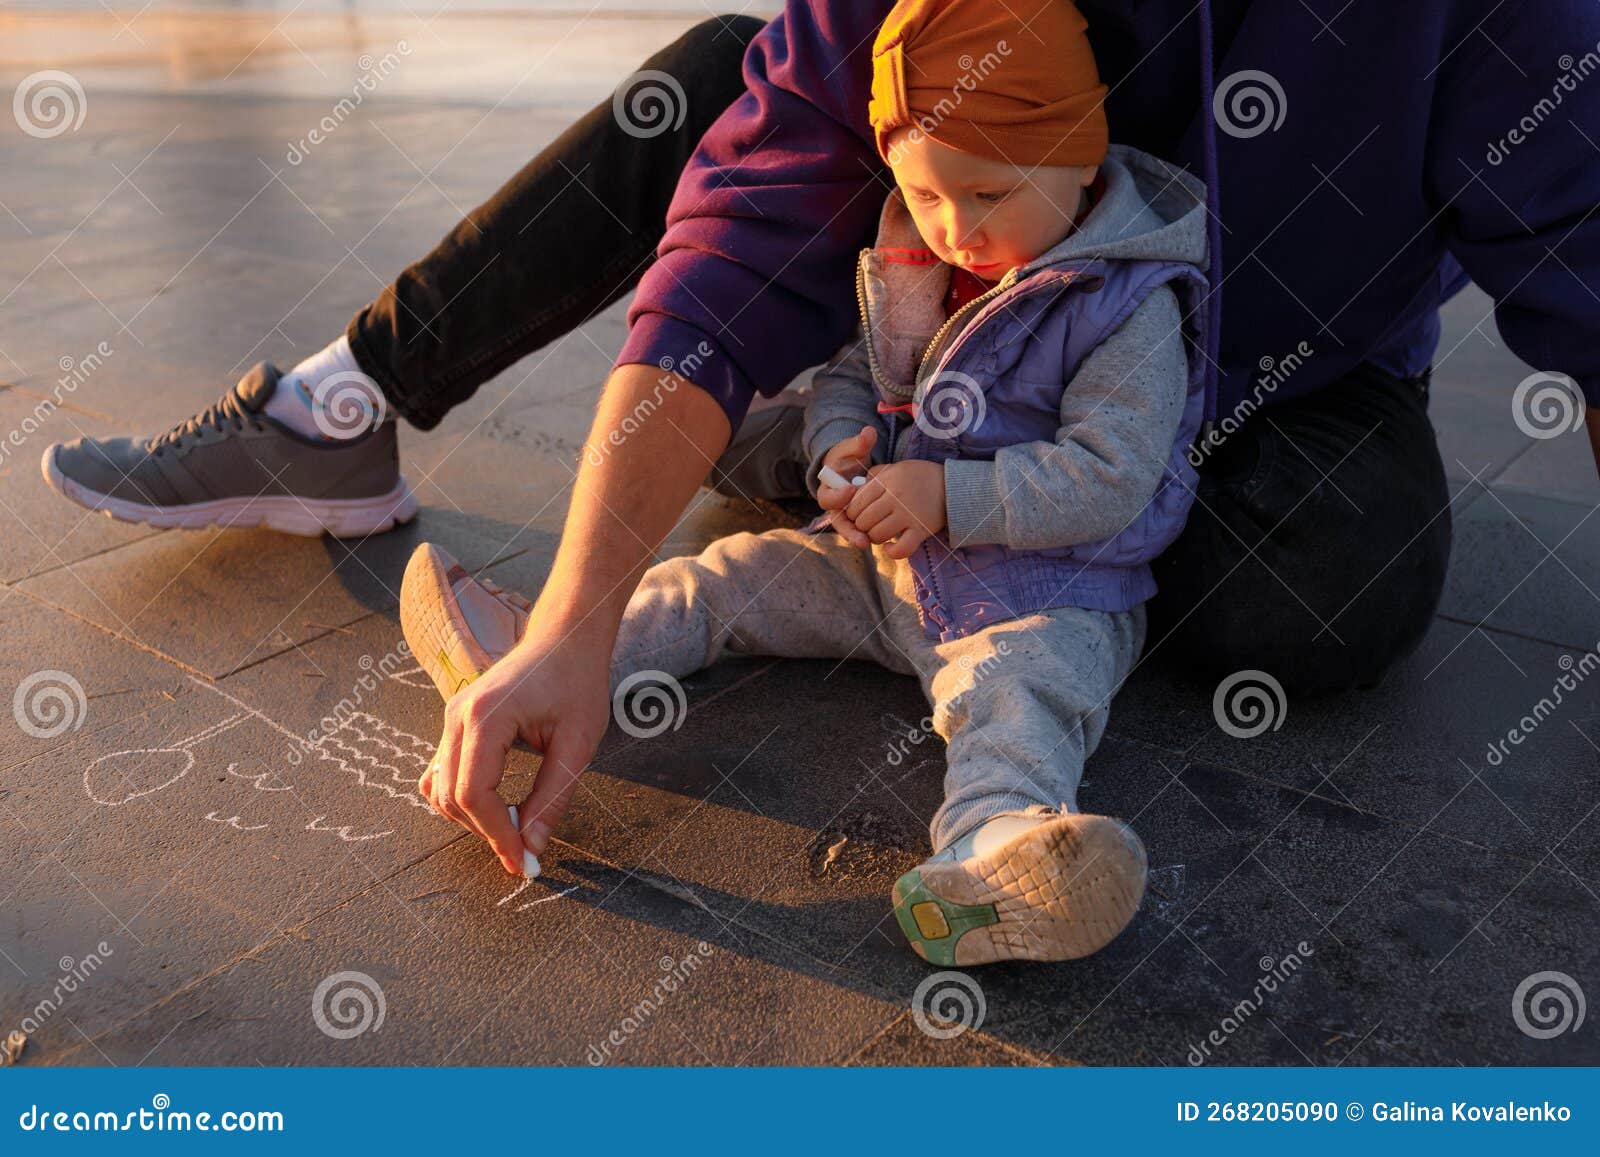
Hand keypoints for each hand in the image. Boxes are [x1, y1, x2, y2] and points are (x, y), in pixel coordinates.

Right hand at [419, 617, 610, 874]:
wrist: (565, 638)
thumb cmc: (577, 682)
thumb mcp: (578, 743)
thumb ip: (554, 797)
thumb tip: (534, 847)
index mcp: (486, 717)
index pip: (473, 794)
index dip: (497, 835)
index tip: (524, 862)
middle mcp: (457, 716)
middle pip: (451, 797)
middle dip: (487, 831)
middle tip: (526, 853)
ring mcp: (450, 717)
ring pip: (440, 788)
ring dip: (473, 818)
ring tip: (516, 828)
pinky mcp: (455, 722)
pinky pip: (444, 772)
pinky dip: (465, 798)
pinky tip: (500, 806)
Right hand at [817, 425, 876, 547]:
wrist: (852, 468)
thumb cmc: (850, 457)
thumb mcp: (853, 448)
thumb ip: (860, 443)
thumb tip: (868, 433)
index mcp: (828, 487)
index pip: (827, 496)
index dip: (838, 495)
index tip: (852, 490)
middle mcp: (833, 504)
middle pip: (836, 519)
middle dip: (847, 527)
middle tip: (860, 533)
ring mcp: (843, 513)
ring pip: (847, 529)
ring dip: (855, 536)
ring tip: (867, 543)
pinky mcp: (855, 519)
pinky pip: (858, 530)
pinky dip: (866, 535)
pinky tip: (878, 541)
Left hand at [844, 459, 945, 558]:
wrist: (952, 486)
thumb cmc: (920, 477)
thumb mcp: (896, 468)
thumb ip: (875, 475)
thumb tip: (855, 489)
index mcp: (888, 480)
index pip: (857, 501)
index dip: (851, 511)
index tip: (856, 514)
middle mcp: (896, 497)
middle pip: (864, 520)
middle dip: (861, 525)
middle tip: (867, 525)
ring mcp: (908, 514)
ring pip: (877, 534)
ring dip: (874, 537)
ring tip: (879, 533)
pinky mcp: (920, 530)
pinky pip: (901, 548)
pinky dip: (892, 552)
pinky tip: (889, 547)